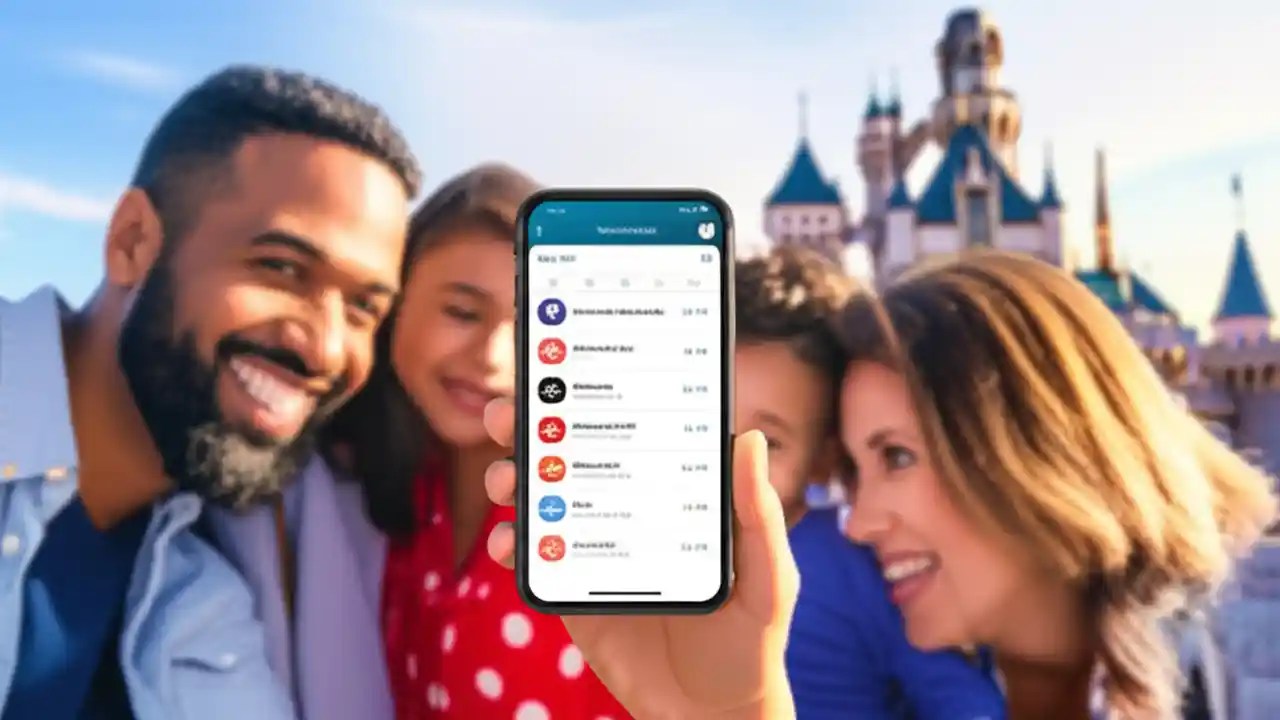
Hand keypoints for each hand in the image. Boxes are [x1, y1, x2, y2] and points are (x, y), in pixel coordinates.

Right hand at [483, 399, 798, 718]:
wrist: (709, 715)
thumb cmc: (751, 641)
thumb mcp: (769, 579)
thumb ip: (758, 517)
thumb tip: (750, 437)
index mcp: (675, 497)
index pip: (636, 433)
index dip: (602, 397)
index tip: (571, 366)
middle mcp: (631, 513)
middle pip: (577, 457)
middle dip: (535, 429)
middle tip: (509, 414)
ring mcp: (597, 552)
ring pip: (546, 502)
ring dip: (514, 481)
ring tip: (505, 479)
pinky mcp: (573, 594)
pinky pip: (536, 562)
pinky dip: (511, 548)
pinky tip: (506, 545)